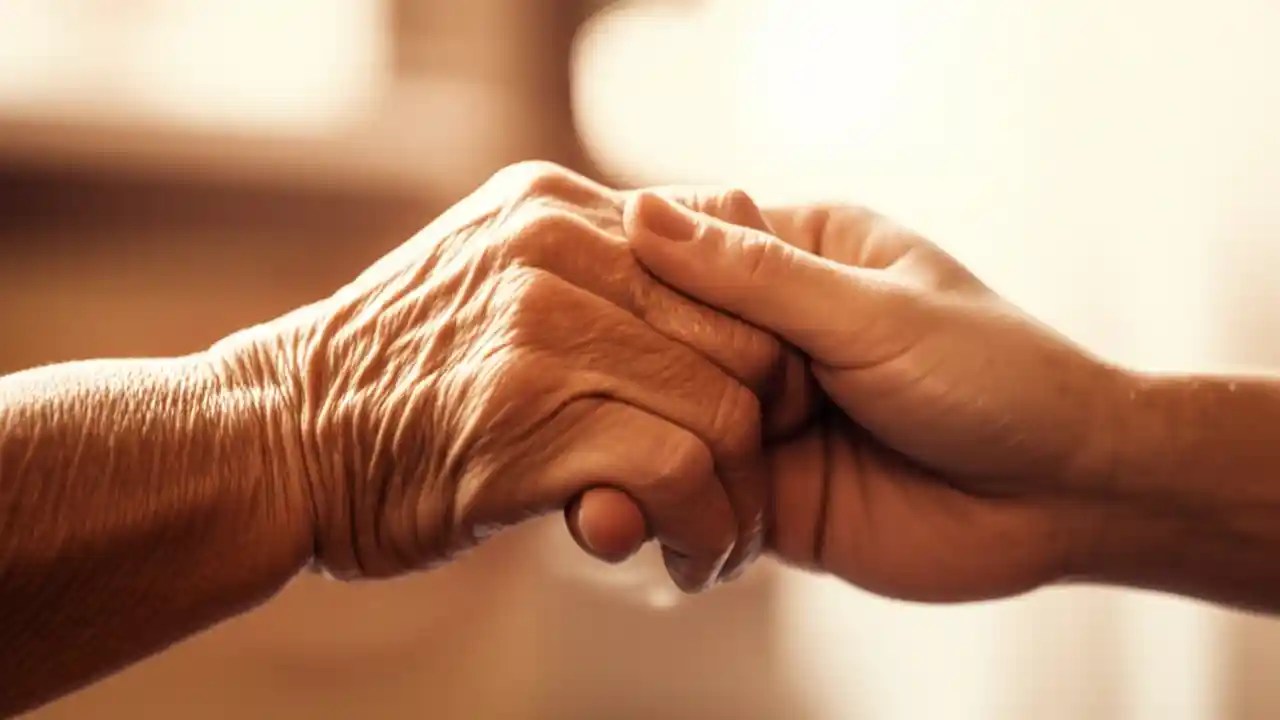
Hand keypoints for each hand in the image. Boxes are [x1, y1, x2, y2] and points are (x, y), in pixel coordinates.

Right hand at [209, 162, 794, 591]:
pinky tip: (687, 559)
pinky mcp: (530, 419)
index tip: (753, 410)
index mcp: (555, 204)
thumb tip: (697, 300)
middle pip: (745, 333)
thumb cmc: (393, 379)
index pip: (726, 245)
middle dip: (765, 426)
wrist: (274, 439)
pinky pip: (679, 470)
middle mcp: (557, 244)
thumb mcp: (485, 278)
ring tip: (717, 541)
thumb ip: (580, 271)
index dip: (764, 339)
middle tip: (745, 488)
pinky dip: (705, 528)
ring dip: (740, 497)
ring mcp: (542, 327)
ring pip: (725, 408)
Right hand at [614, 193, 1130, 600]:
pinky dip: (666, 513)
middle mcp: (771, 333)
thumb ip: (755, 277)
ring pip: (666, 420)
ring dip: (637, 451)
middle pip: (662, 339)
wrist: (1065, 500)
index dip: (629, 272)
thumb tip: (639, 217)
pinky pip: (694, 497)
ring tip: (601, 484)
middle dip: (627, 374)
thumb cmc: (991, 379)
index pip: (684, 247)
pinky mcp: (769, 492)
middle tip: (584, 406)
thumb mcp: (869, 315)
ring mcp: (764, 415)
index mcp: (800, 256)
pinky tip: (635, 527)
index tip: (573, 299)